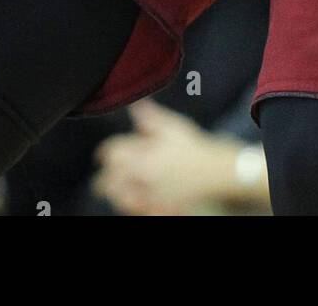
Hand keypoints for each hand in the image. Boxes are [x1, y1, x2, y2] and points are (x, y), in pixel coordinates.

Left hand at [93, 101, 238, 215]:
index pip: (112, 156)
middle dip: (105, 178)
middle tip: (105, 176)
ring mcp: (150, 197)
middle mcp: (141, 181)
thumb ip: (150, 116)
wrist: (214, 172)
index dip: (105, 152)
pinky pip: (138, 212)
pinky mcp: (159, 208)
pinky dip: (132, 206)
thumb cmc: (193, 148)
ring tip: (116, 189)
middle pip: (109, 183)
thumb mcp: (172, 126)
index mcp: (141, 159)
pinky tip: (134, 200)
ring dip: (116, 193)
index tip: (104, 154)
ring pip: (121, 200)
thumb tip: (134, 106)